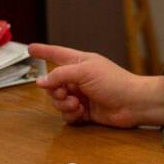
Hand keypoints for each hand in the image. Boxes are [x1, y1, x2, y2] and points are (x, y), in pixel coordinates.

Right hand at [29, 43, 163, 128]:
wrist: (133, 104)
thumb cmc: (115, 82)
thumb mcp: (84, 71)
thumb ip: (60, 75)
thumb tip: (41, 82)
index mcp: (80, 62)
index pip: (57, 54)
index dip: (43, 51)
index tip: (30, 49)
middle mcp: (79, 78)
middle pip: (53, 84)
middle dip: (55, 91)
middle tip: (65, 93)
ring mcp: (82, 95)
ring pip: (58, 101)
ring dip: (63, 104)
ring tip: (77, 104)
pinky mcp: (85, 111)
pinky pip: (67, 114)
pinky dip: (71, 114)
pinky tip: (81, 112)